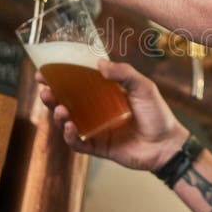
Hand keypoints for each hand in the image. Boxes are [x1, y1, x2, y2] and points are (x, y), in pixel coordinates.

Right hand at [37, 60, 189, 171]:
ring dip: (58, 115)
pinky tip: (69, 127)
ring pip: (67, 122)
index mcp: (105, 94)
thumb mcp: (143, 87)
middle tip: (44, 89)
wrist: (167, 144)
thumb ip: (124, 74)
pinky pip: (78, 143)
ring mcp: (96, 129)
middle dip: (52, 96)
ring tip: (60, 109)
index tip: (45, 72)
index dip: (59, 78)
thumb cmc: (157, 113)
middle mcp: (96, 111)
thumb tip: (99, 64)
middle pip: (66, 102)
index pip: (76, 83)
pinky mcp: (98, 147)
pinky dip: (70, 135)